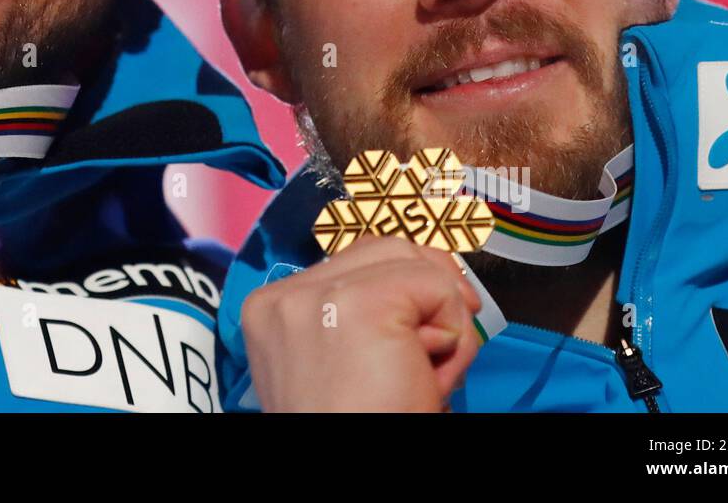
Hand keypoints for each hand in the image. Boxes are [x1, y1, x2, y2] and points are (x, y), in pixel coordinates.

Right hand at [241, 235, 482, 411]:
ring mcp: (318, 295)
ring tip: (426, 370)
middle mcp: (285, 297)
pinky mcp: (360, 306)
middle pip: (386, 248)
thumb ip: (360, 315)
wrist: (345, 479)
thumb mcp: (341, 362)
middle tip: (442, 346)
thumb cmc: (356, 425)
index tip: (426, 327)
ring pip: (413, 260)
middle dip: (431, 291)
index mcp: (272, 310)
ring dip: (442, 315)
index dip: (406, 287)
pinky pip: (436, 287)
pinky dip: (455, 334)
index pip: (355, 260)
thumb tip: (429, 277)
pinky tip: (429, 374)